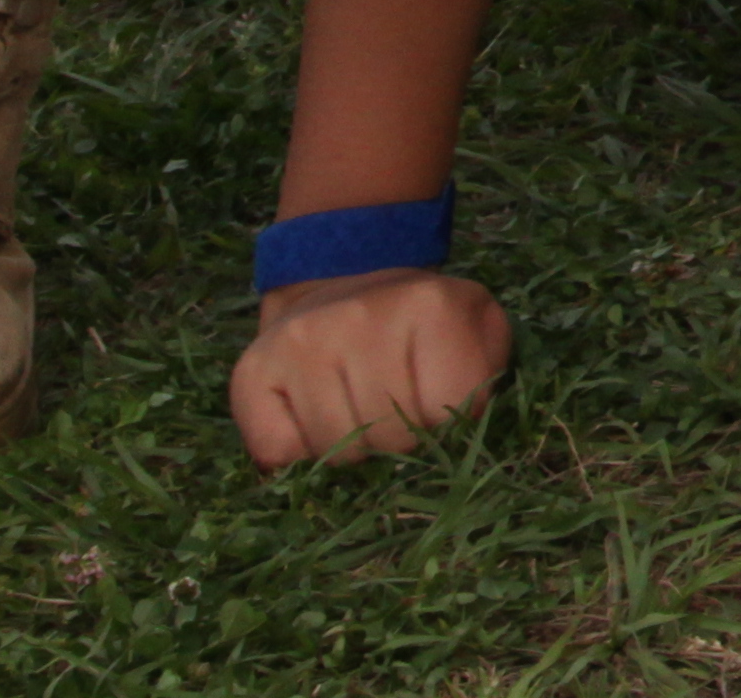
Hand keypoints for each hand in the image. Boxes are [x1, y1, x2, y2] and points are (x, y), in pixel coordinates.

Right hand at [230, 268, 512, 470]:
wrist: (342, 286)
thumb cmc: (418, 324)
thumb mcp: (475, 325)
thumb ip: (488, 367)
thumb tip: (462, 421)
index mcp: (429, 304)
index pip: (451, 406)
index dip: (449, 421)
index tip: (438, 402)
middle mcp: (360, 317)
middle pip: (392, 436)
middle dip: (399, 442)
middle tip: (392, 411)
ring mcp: (300, 343)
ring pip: (336, 451)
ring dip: (350, 449)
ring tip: (355, 412)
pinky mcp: (252, 372)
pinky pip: (279, 451)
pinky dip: (298, 453)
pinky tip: (313, 419)